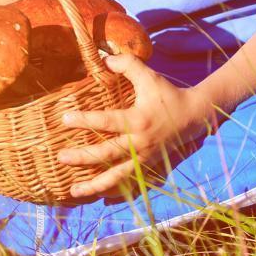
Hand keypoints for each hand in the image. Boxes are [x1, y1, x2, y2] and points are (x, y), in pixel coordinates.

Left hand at [56, 52, 212, 197]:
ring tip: (73, 190)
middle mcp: (140, 142)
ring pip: (117, 177)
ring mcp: (145, 158)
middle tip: (61, 158)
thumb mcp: (149, 76)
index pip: (106, 121)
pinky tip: (97, 197)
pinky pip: (129, 183)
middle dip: (82, 157)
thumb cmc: (168, 94)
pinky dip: (113, 192)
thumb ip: (127, 64)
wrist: (195, 117)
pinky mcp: (149, 167)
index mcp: (138, 119)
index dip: (84, 120)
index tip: (64, 119)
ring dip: (94, 185)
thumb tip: (103, 57)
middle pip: (107, 153)